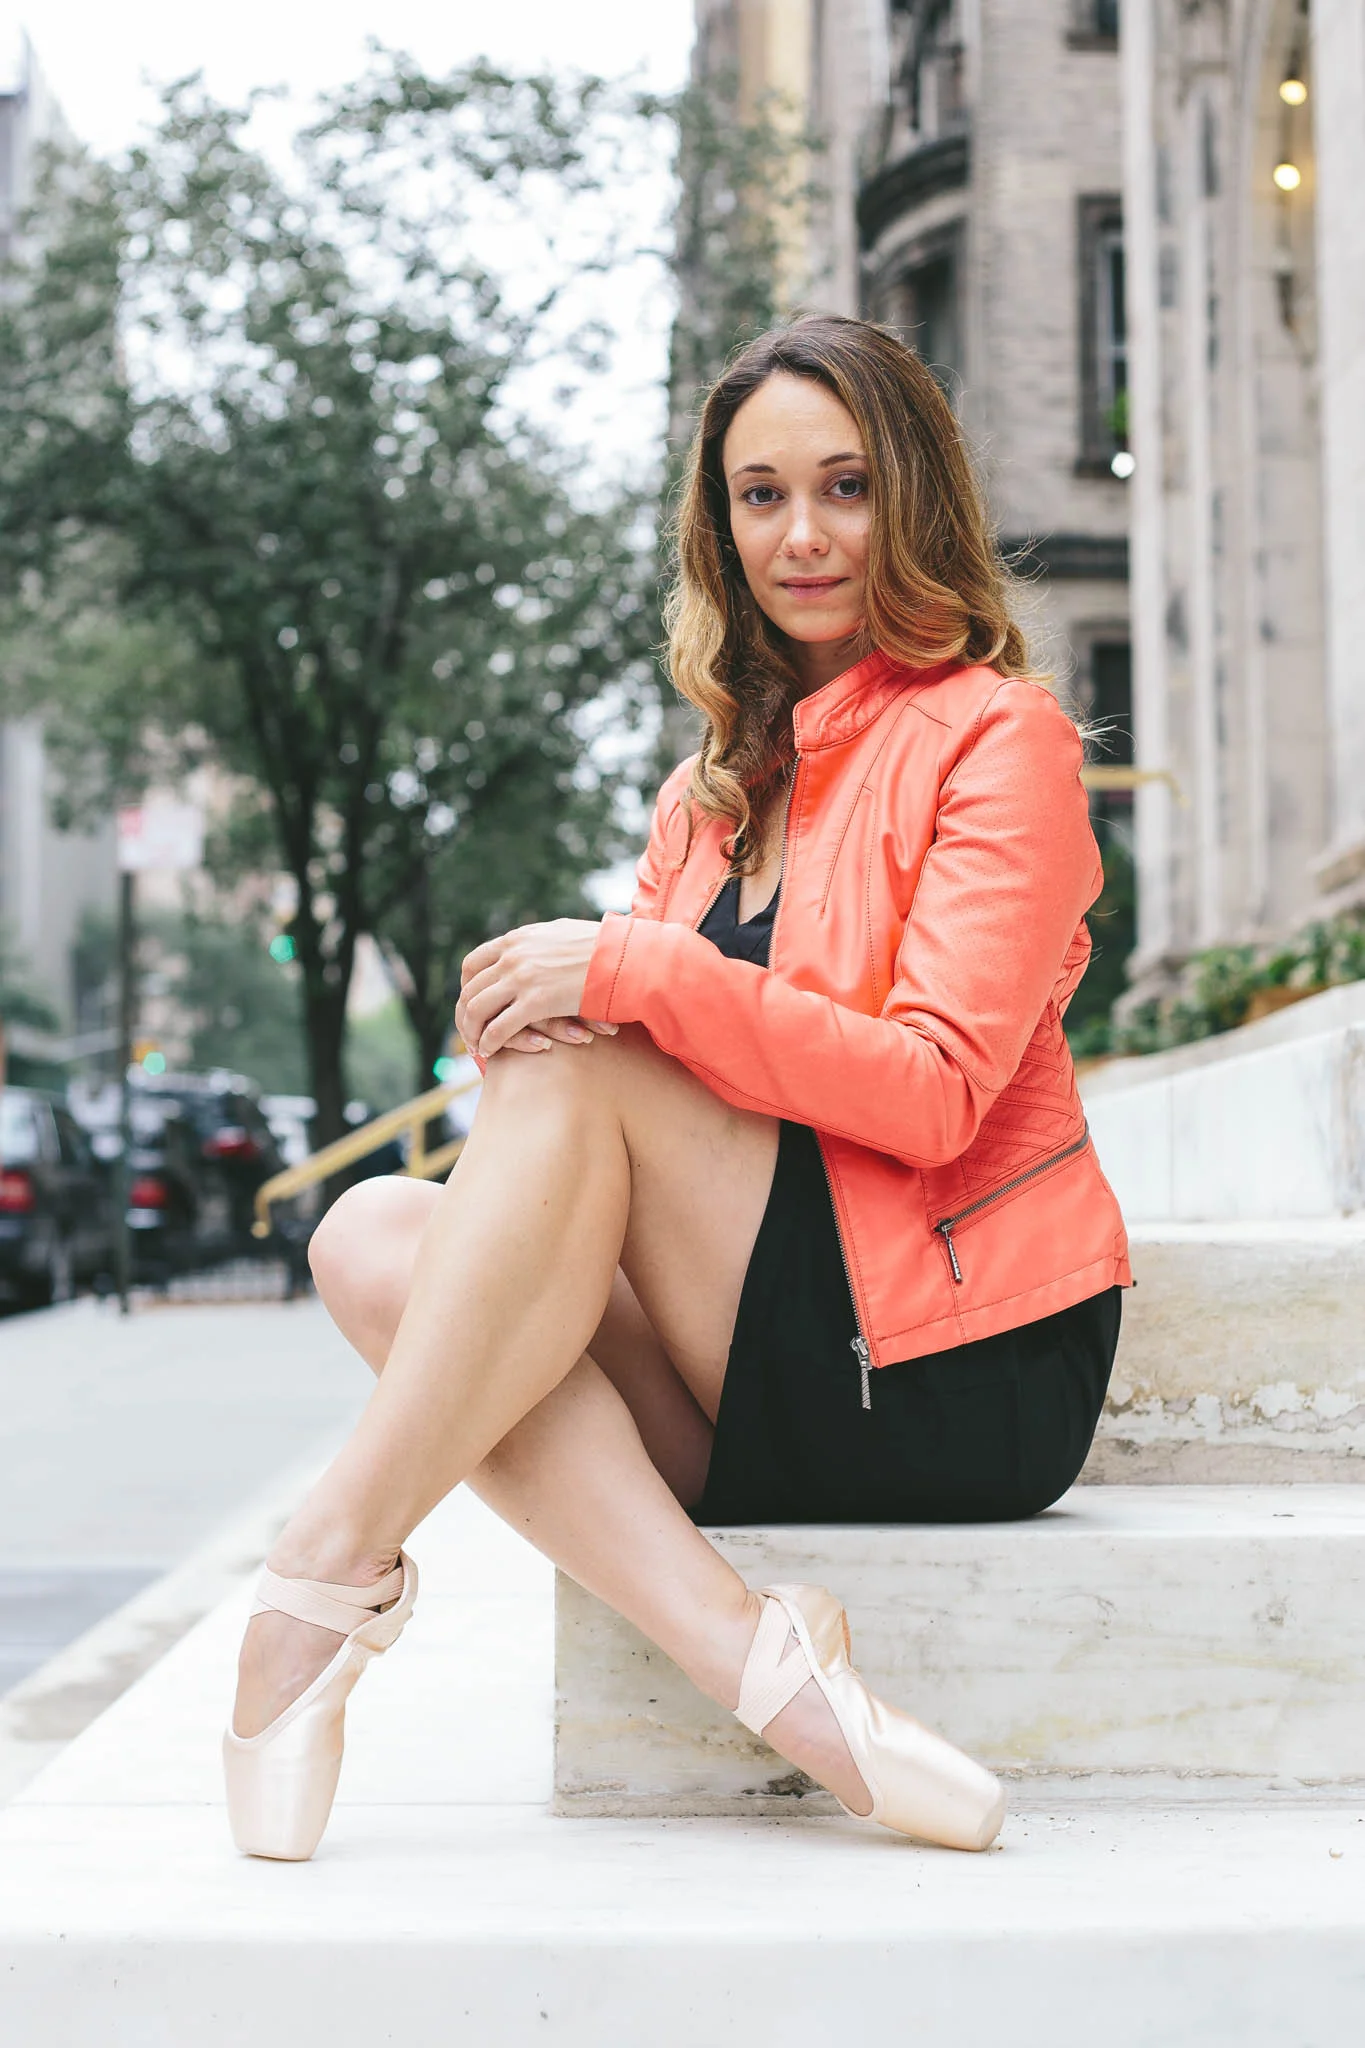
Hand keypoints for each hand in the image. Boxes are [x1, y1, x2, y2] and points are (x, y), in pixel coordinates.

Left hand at [457, 919, 615, 1059]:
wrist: (627, 957)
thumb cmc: (604, 949)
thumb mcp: (563, 935)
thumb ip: (541, 943)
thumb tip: (536, 944)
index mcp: (518, 940)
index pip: (473, 964)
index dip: (467, 988)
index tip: (472, 1004)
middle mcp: (514, 956)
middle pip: (470, 990)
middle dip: (465, 1016)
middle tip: (470, 1033)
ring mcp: (523, 977)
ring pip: (477, 1009)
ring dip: (473, 1032)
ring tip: (478, 1047)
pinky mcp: (537, 1001)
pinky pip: (499, 1027)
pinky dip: (490, 1042)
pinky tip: (491, 1051)